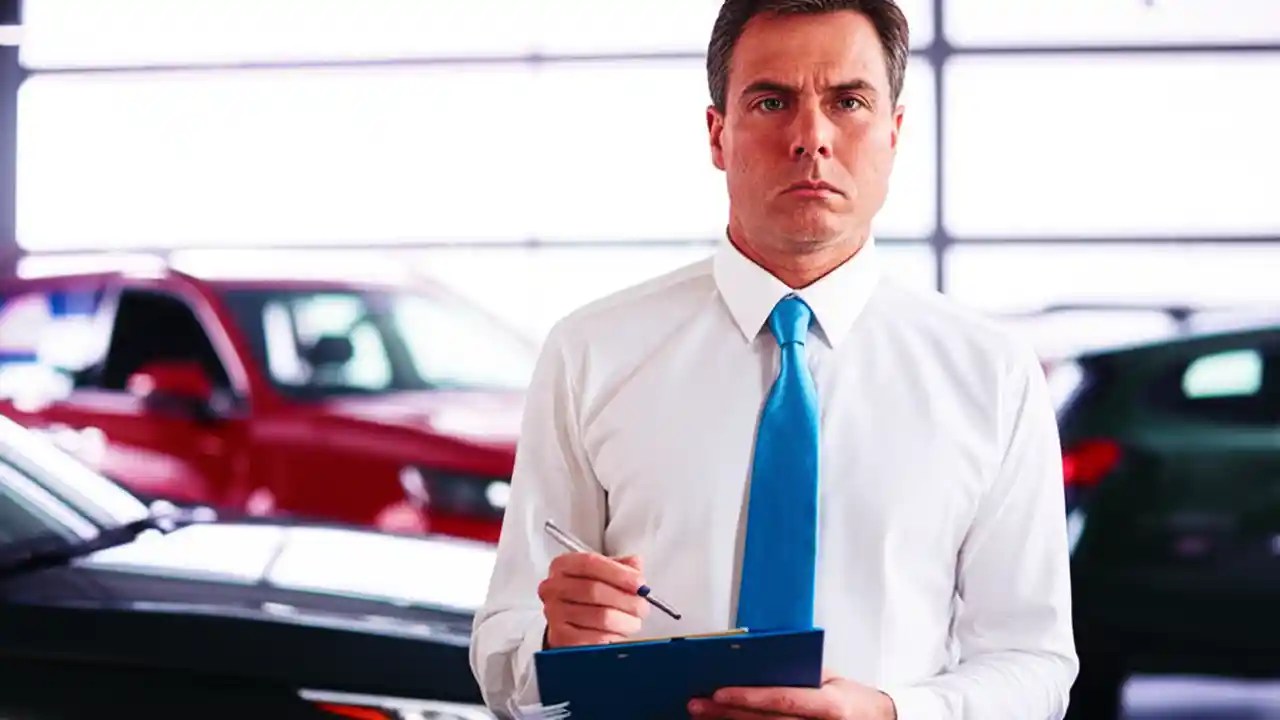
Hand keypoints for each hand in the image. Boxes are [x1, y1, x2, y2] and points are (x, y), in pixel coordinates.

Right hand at [538, 552, 649, 647]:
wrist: (570, 625)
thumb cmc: (588, 597)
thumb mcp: (604, 574)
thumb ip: (621, 566)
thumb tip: (636, 566)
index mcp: (563, 566)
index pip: (589, 563)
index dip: (618, 573)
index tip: (639, 583)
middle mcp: (553, 588)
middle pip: (594, 590)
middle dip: (626, 599)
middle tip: (642, 606)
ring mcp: (554, 614)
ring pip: (600, 616)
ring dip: (624, 621)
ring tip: (633, 622)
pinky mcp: (560, 639)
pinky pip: (596, 638)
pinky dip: (614, 637)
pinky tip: (619, 634)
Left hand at [687, 670, 896, 719]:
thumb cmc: (850, 697)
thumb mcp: (830, 676)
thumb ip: (798, 672)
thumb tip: (756, 662)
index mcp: (829, 706)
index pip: (783, 700)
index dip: (750, 697)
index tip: (720, 692)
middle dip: (727, 714)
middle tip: (697, 703)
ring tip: (702, 714)